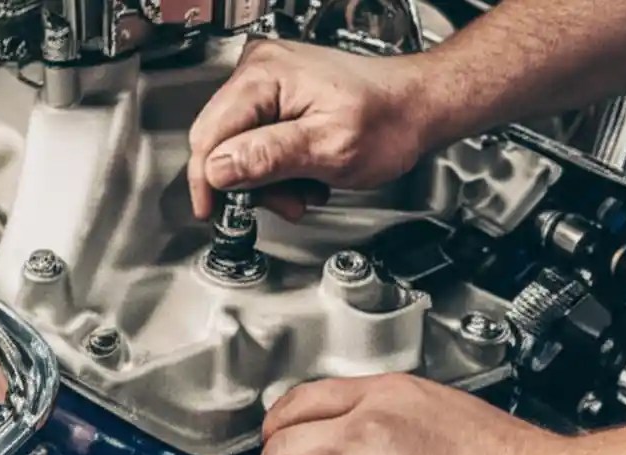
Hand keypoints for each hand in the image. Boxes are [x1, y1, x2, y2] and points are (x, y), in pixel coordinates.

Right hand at [188, 39, 434, 221]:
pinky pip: (257, 141)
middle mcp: (260, 70)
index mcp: (265, 75)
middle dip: (248, 183)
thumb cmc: (389, 120)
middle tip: (284, 202)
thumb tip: (218, 170)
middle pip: (220, 142)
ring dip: (267, 181)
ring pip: (238, 148)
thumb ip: (269, 157)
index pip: (210, 134)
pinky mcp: (278, 98)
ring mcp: (268, 82)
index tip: (213, 213)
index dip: (207, 181)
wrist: (417, 107)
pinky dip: (277, 169)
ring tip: (304, 189)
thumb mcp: (328, 147)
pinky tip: (304, 174)